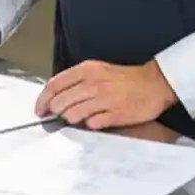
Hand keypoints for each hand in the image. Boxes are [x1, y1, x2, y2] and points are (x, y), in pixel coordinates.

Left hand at [34, 59, 177, 129]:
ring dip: (70, 119)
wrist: (154, 83)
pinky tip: (93, 121)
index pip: (54, 85)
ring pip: (72, 114)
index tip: (39, 109)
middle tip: (54, 117)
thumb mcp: (98, 70)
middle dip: (54, 112)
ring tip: (76, 118)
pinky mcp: (115, 114)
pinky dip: (88, 124)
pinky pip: (92, 124)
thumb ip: (77, 80)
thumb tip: (56, 96)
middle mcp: (93, 84)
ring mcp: (104, 99)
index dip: (42, 99)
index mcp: (87, 70)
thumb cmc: (124, 78)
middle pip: (60, 102)